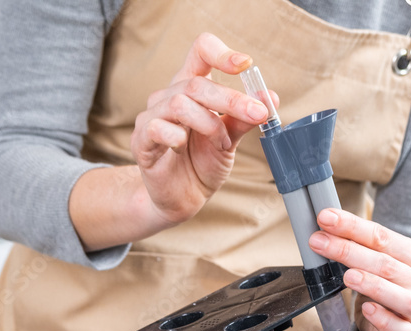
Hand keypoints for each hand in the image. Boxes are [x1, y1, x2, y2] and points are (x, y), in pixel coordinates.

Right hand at [129, 33, 269, 226]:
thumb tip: (269, 97)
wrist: (182, 198)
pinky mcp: (141, 140)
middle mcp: (169, 96)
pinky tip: (183, 147)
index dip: (222, 53)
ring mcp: (152, 116)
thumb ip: (244, 119)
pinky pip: (157, 127)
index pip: (200, 52)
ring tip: (220, 143)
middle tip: (257, 114)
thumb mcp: (229, 140)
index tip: (245, 65)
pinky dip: (177, 136)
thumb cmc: (202, 164)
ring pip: (179, 103)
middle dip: (231, 100)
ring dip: (208, 124)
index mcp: (191, 88)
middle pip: (197, 84)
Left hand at [308, 209, 410, 330]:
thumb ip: (363, 244)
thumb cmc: (392, 281)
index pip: (383, 236)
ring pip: (396, 296)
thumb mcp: (384, 258)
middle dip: (348, 251)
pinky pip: (397, 328)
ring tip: (347, 276)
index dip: (352, 226)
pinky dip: (381, 318)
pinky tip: (367, 309)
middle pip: (384, 263)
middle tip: (319, 242)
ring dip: (369, 284)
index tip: (326, 218)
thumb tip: (327, 226)